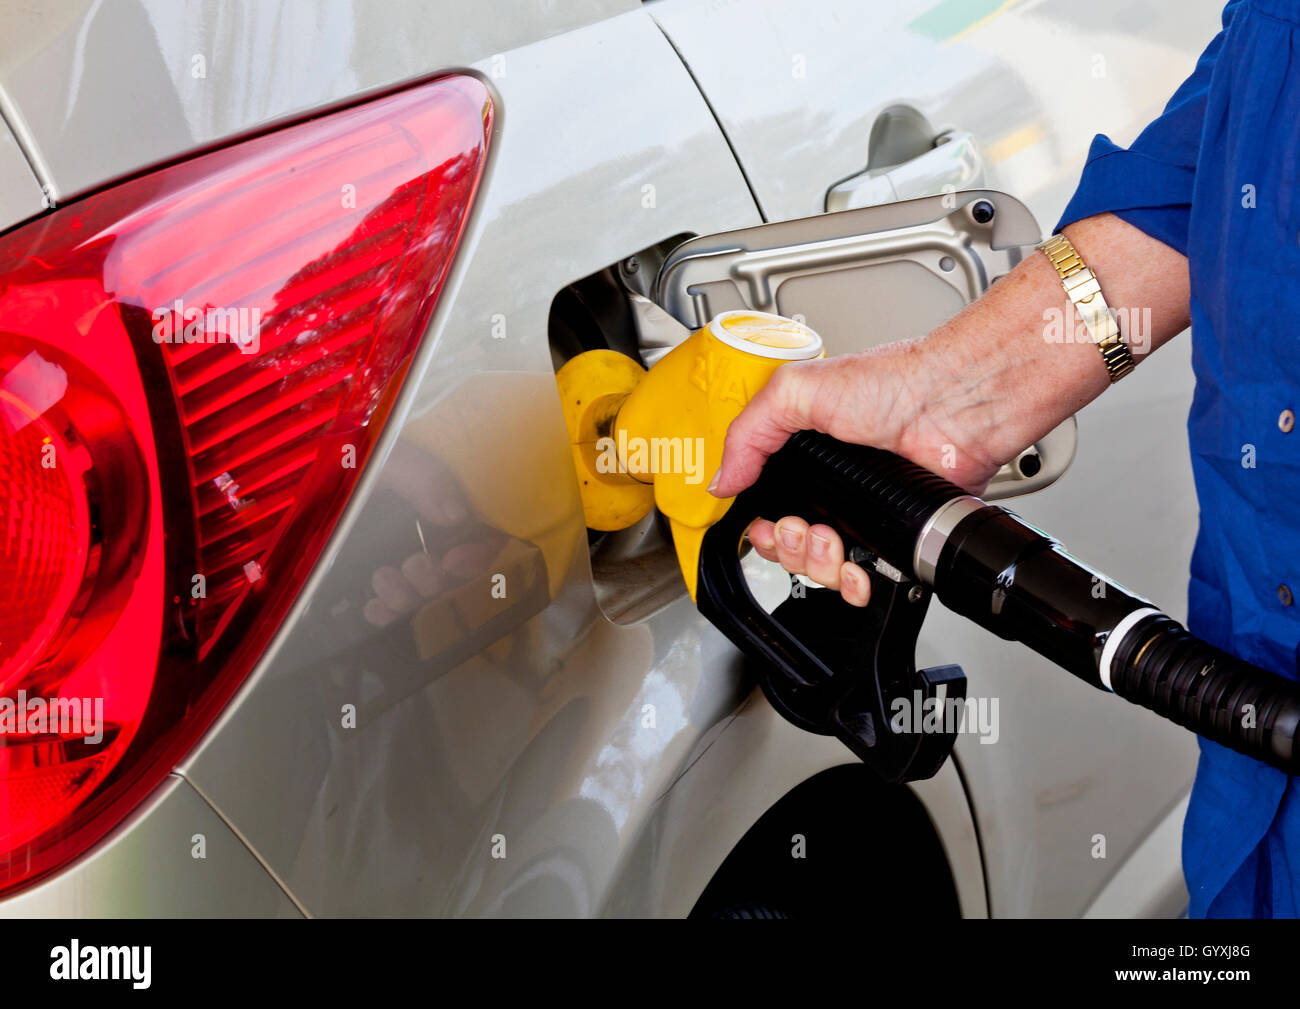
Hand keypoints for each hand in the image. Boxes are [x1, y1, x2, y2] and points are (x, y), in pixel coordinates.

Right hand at [711, 214, 1193, 606]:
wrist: (955, 406)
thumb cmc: (896, 383)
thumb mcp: (795, 391)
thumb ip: (747, 434)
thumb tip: (719, 481)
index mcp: (806, 455)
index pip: (765, 506)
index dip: (759, 525)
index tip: (763, 525)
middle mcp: (834, 486)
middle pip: (788, 545)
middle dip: (787, 546)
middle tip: (801, 527)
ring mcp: (865, 515)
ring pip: (822, 569)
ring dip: (818, 564)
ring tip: (830, 541)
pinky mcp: (896, 539)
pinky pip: (867, 580)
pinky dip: (856, 585)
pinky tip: (858, 571)